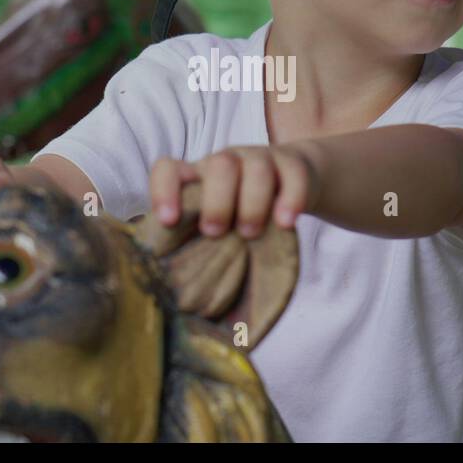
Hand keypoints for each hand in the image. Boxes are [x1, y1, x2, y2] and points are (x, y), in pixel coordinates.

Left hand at [148, 144, 319, 238]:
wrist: (298, 177)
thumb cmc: (246, 208)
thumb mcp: (222, 221)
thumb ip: (205, 247)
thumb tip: (196, 302)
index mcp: (200, 176)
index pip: (170, 168)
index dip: (164, 190)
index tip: (169, 221)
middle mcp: (229, 163)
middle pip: (220, 164)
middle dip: (216, 202)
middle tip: (215, 233)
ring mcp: (262, 160)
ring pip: (257, 167)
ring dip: (252, 202)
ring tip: (249, 234)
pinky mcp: (294, 165)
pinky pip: (294, 174)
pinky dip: (290, 199)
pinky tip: (285, 223)